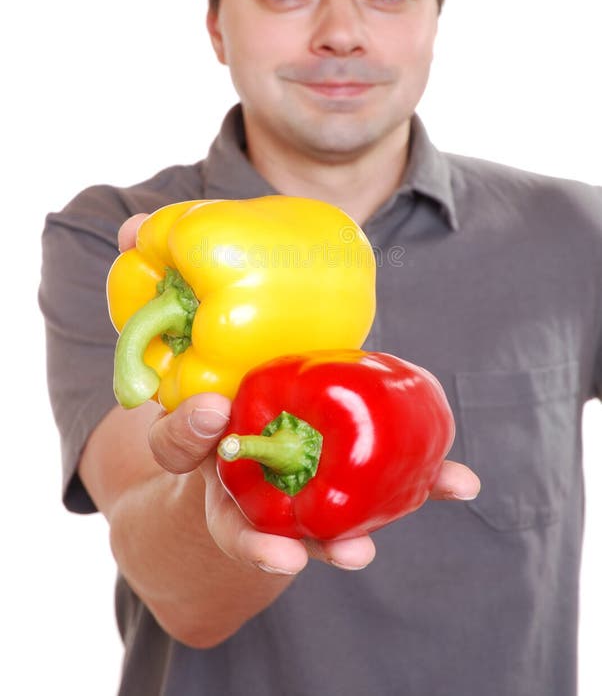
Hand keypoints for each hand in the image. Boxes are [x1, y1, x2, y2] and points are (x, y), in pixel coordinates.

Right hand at [117, 214, 480, 575]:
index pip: (180, 445)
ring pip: (303, 528)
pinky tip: (462, 481)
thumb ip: (155, 279)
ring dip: (333, 543)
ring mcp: (287, 493)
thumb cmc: (211, 374)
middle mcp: (236, 480)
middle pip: (236, 519)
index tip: (213, 410)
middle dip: (256, 533)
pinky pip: (378, 495)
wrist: (234, 434)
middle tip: (283, 545)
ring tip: (359, 554)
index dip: (190, 432)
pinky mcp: (343, 482)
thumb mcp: (181, 330)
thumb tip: (129, 226)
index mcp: (198, 440)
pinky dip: (421, 487)